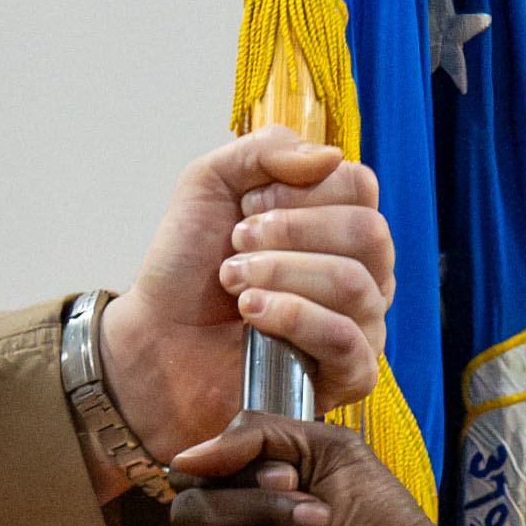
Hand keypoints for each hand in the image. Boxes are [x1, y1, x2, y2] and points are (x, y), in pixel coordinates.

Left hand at [103, 135, 393, 457]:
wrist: (157, 339)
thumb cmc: (188, 267)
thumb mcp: (211, 182)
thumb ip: (266, 150)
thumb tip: (330, 156)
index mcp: (339, 225)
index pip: (360, 187)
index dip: (301, 190)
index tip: (248, 207)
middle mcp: (362, 272)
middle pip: (368, 233)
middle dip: (291, 232)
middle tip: (236, 244)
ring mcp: (361, 325)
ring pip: (353, 284)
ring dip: (279, 273)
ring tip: (233, 282)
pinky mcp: (349, 375)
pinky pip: (345, 338)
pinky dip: (292, 317)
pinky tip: (251, 314)